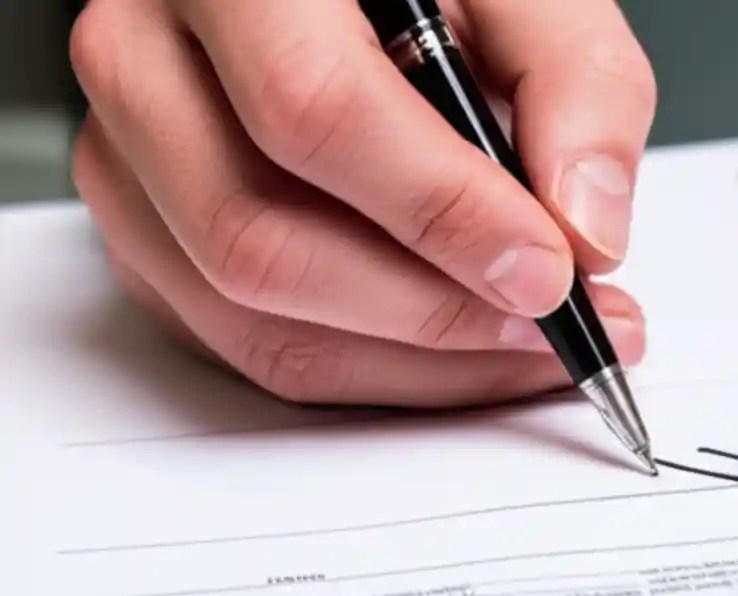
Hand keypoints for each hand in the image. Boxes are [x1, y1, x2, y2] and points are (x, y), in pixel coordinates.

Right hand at [69, 0, 654, 406]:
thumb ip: (575, 79)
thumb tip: (584, 228)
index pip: (315, 109)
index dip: (442, 212)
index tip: (550, 271)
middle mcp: (145, 61)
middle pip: (261, 240)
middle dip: (436, 313)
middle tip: (561, 325)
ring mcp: (131, 159)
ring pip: (251, 317)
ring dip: (414, 364)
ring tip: (532, 347)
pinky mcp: (151, 236)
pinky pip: (249, 348)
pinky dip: (372, 371)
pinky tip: (459, 349)